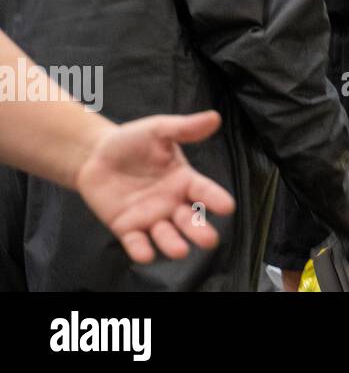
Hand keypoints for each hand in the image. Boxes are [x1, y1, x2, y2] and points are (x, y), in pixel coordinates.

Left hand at [74, 110, 235, 263]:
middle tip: (210, 240)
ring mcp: (149, 217)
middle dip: (199, 230)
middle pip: (189, 220)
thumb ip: (185, 128)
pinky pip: (135, 242)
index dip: (216, 199)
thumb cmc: (133, 140)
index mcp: (184, 180)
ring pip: (166, 235)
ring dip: (173, 243)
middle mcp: (171, 202)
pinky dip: (141, 250)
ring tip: (180, 251)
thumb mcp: (159, 130)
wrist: (95, 155)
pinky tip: (145, 254)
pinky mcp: (126, 228)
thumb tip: (215, 117)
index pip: (204, 191)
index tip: (228, 207)